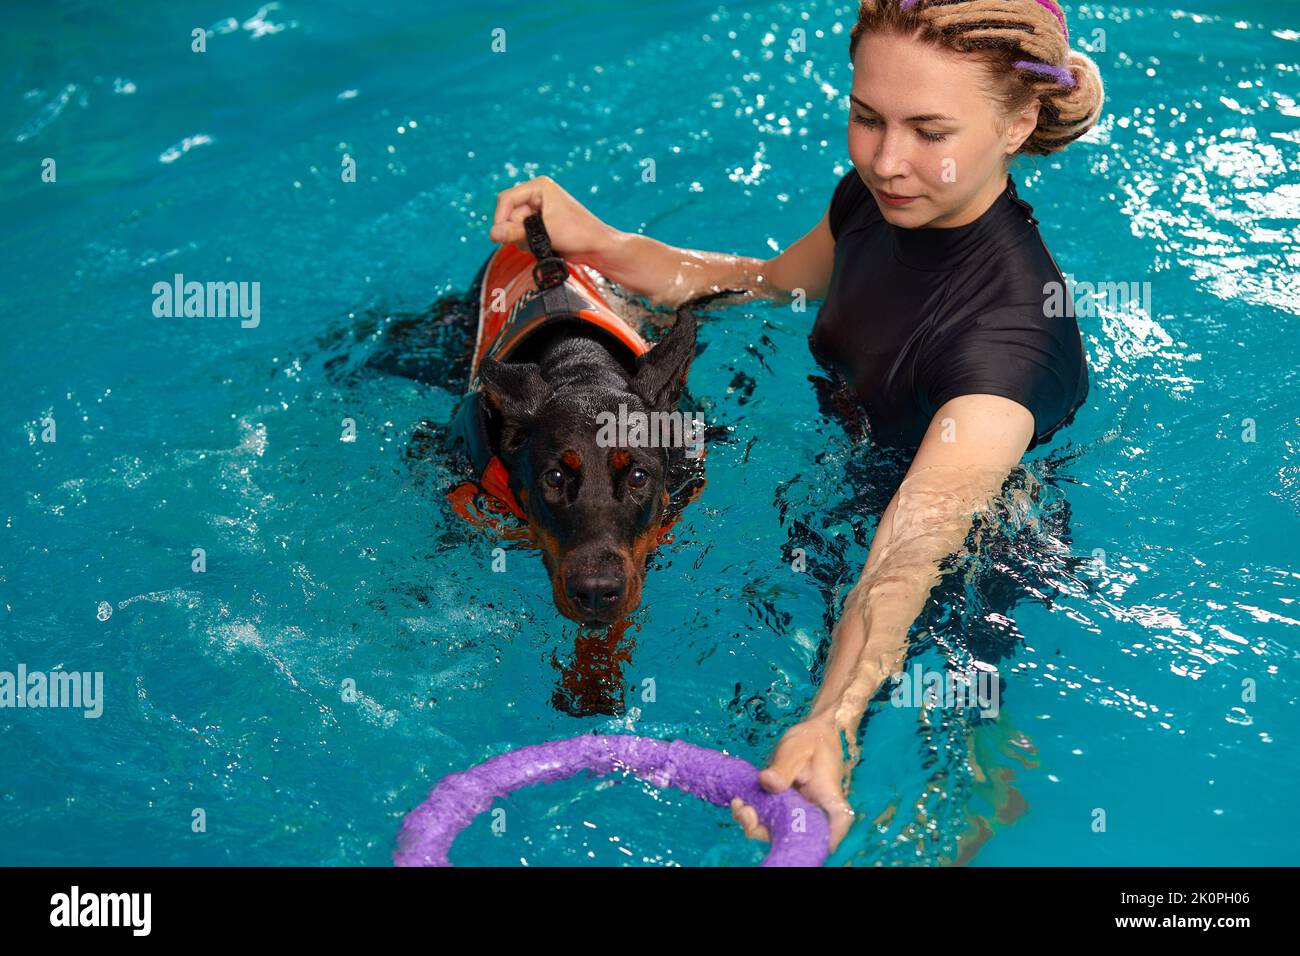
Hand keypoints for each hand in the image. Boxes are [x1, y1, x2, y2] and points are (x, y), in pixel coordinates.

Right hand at [488, 175, 619, 265]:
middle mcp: (536, 196)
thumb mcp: (544, 232)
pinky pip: (522, 234)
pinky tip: (543, 246)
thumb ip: (516, 232)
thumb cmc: (578, 234)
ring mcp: (537, 211)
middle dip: (515, 231)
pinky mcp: (539, 225)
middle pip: (508, 214)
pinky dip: (527, 243)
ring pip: (514, 227)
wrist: (597, 247)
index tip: (498, 236)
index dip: (500, 218)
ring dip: (522, 240)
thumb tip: (492, 233)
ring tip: (542, 244)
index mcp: (539, 187)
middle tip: (529, 242)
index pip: (506, 199)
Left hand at [730, 714, 855, 851]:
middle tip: (746, 813)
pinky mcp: (784, 806)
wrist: (811, 733)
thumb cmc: (810, 741)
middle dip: (767, 832)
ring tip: (738, 804)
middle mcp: (815, 810)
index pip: (835, 825)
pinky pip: (770, 818)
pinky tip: (739, 800)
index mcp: (828, 797)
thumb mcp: (796, 750)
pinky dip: (754, 814)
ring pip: (779, 830)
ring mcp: (798, 810)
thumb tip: (767, 781)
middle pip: (797, 834)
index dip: (819, 839)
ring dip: (755, 824)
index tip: (794, 838)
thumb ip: (783, 768)